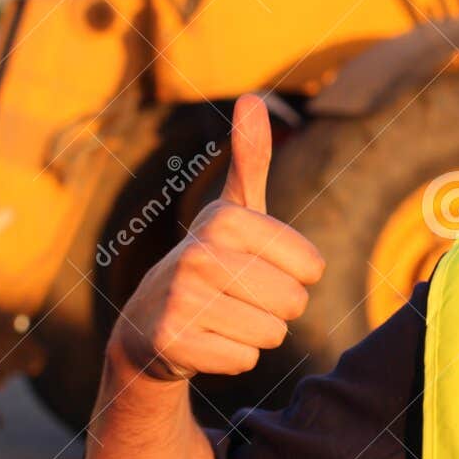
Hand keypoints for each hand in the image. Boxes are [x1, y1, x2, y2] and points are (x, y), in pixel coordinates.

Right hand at [110, 94, 325, 381]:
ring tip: (223, 318)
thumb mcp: (234, 211)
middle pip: (293, 302)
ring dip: (256, 333)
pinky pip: (244, 360)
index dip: (297, 275)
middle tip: (240, 298)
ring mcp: (180, 300)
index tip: (260, 267)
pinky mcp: (171, 343)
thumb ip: (250, 158)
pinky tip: (206, 341)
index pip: (311, 266)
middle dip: (277, 308)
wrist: (148, 323)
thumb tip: (251, 98)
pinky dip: (232, 358)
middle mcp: (196, 254)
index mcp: (223, 220)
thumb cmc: (211, 261)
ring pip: (271, 333)